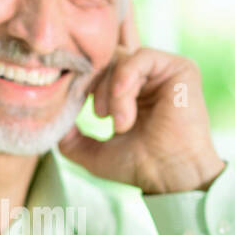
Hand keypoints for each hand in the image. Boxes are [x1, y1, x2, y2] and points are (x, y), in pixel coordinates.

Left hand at [58, 6, 224, 193]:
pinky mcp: (179, 68)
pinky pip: (140, 57)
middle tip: (98, 116)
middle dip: (94, 85)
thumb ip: (71, 138)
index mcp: (130, 91)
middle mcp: (147, 77)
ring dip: (111, 91)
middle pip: (106, 59)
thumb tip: (55, 122)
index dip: (84, 82)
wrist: (169, 177)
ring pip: (120, 59)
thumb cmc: (139, 166)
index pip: (100, 68)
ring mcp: (163, 71)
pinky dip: (125, 80)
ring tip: (119, 123)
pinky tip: (124, 107)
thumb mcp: (93, 152)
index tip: (76, 105)